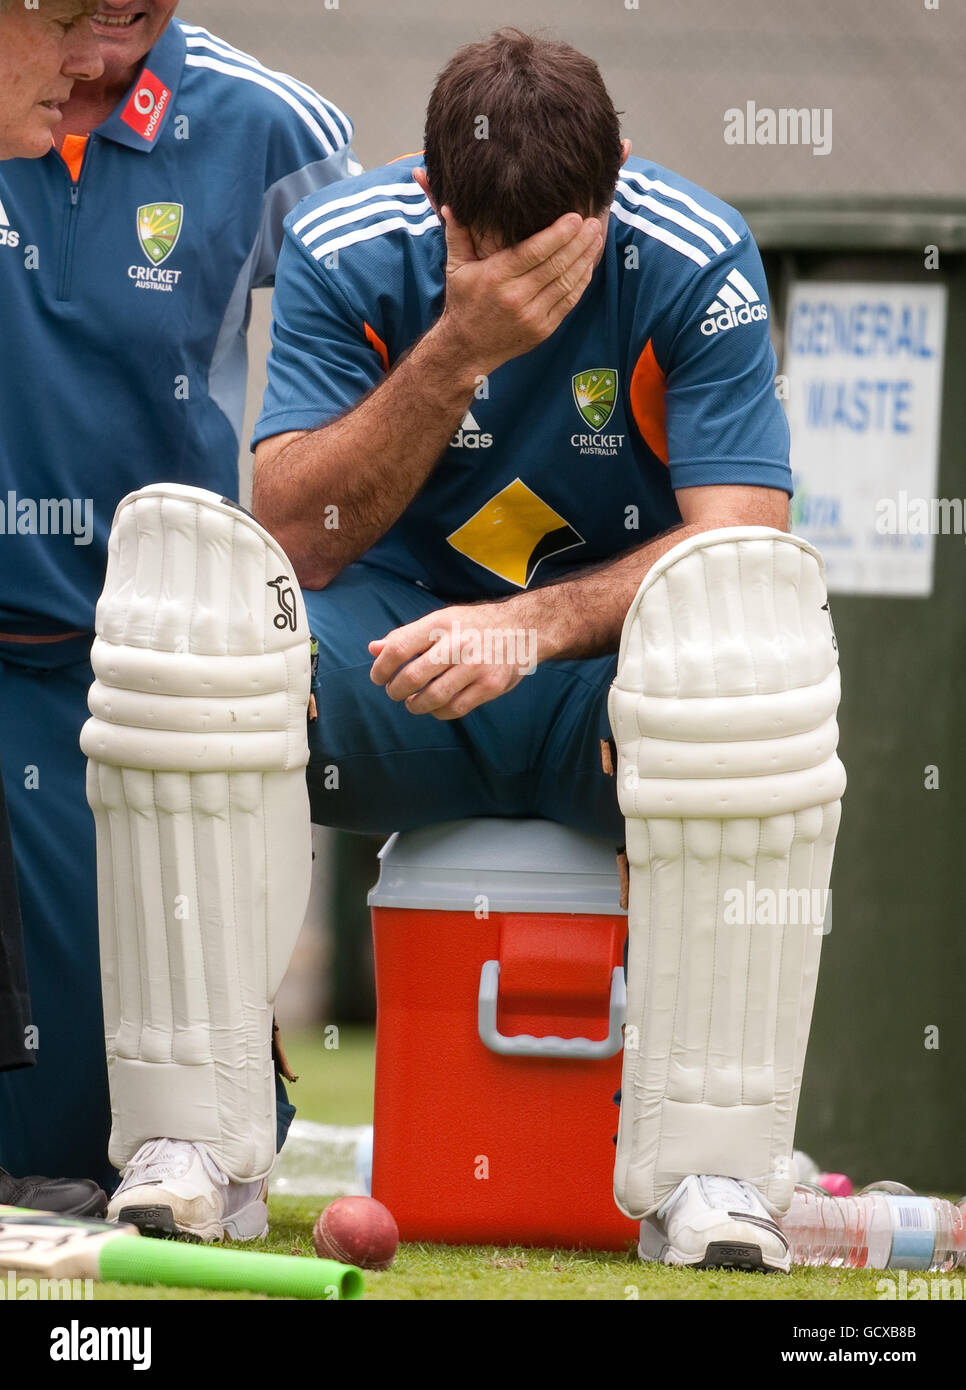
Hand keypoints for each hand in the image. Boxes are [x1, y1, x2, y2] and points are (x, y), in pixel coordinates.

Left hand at [368, 603, 538, 719]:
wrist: (524, 628)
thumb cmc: (474, 626)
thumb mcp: (441, 620)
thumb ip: (407, 636)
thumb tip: (373, 649)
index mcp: (441, 623)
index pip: (399, 647)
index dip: (382, 667)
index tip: (378, 677)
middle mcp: (459, 643)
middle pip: (413, 676)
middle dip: (396, 690)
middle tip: (394, 692)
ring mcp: (476, 666)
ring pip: (433, 697)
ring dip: (415, 705)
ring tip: (412, 703)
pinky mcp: (491, 685)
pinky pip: (455, 708)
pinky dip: (439, 712)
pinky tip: (436, 706)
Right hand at [433, 208, 602, 376]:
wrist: (467, 349)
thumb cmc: (463, 303)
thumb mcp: (455, 268)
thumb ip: (457, 235)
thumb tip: (452, 205)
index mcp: (497, 277)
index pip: (534, 251)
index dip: (558, 233)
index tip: (575, 217)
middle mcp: (516, 297)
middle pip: (556, 265)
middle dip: (578, 242)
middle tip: (594, 222)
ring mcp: (532, 316)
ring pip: (567, 282)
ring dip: (585, 259)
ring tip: (597, 238)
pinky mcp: (544, 329)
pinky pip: (569, 301)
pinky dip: (582, 281)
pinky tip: (588, 264)